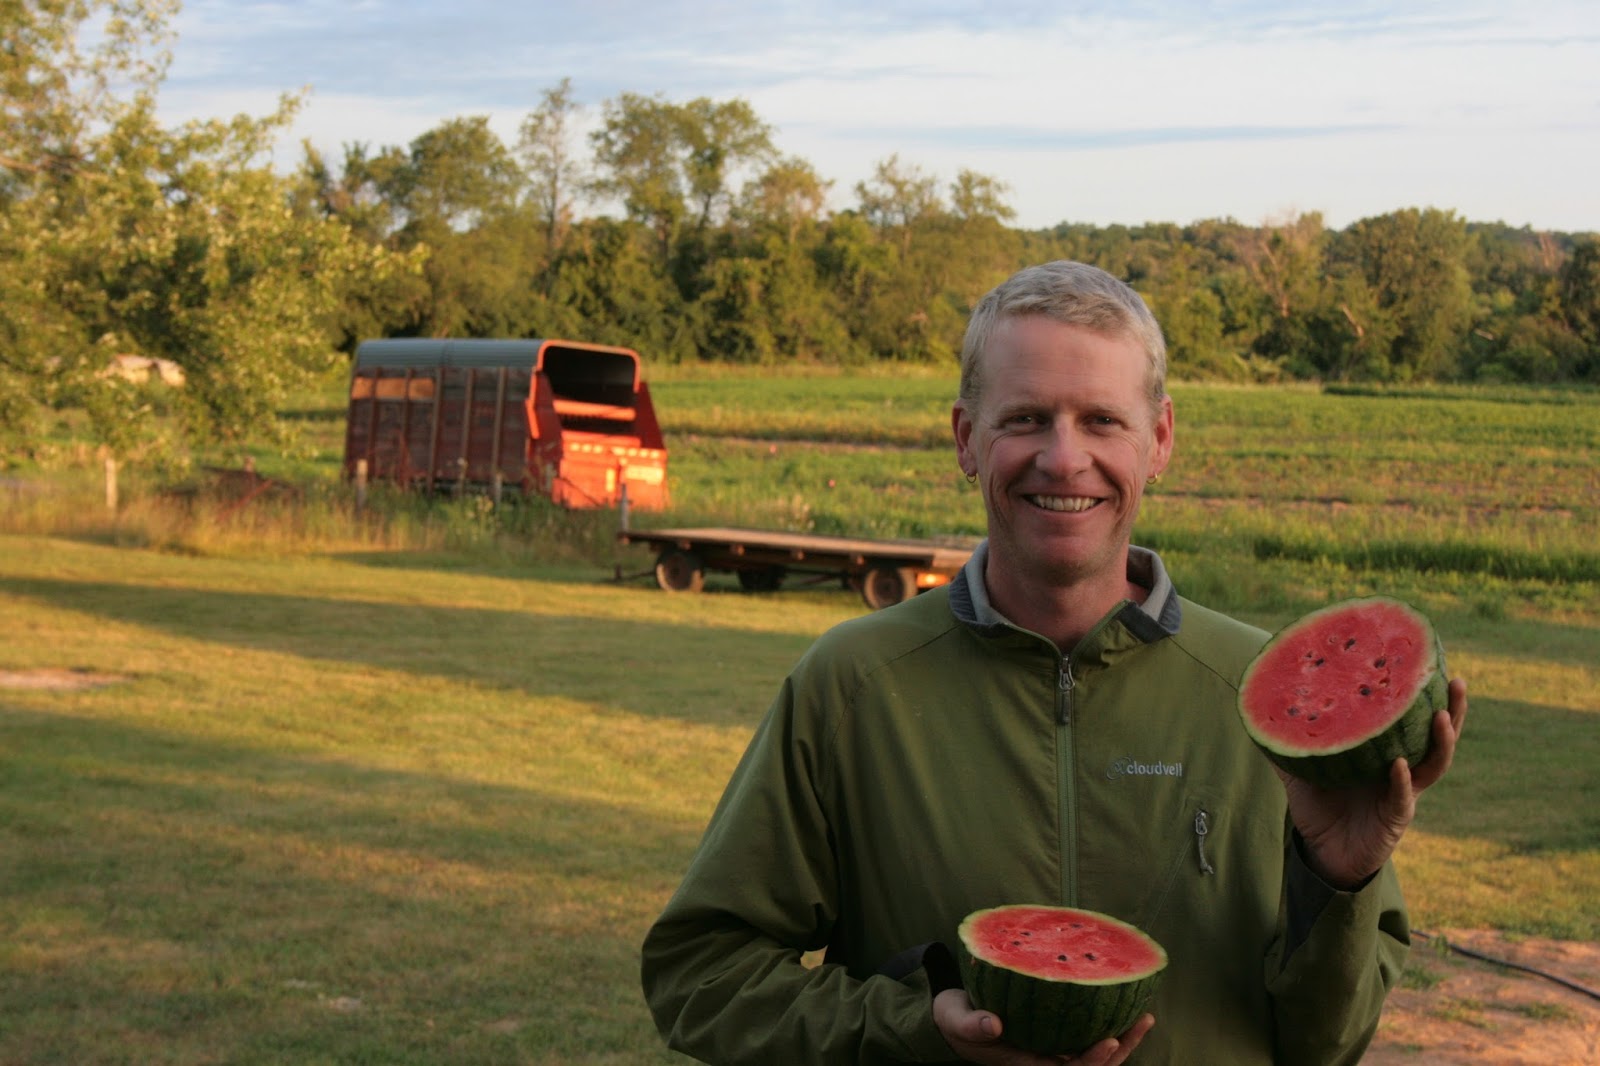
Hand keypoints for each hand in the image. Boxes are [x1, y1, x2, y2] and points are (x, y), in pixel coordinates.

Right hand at [933, 988, 1153, 1064]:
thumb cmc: (956, 1022)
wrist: (954, 1018)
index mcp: (1026, 1065)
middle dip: (1119, 1050)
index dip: (1091, 1060)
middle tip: (1141, 1021)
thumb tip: (994, 1025)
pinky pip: (1086, 1036)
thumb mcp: (959, 1022)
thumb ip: (974, 1025)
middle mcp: (1044, 1061)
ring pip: (1094, 1054)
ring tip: (1144, 1017)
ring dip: (1122, 1041)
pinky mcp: (1054, 1036)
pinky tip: (1123, 1008)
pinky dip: (1106, 1025)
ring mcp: (1051, 1051)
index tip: (1110, 1041)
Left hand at [1284, 677, 1468, 888]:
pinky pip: (1403, 796)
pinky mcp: (1396, 817)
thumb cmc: (1320, 807)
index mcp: (1385, 750)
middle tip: (1456, 679)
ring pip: (1434, 763)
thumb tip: (1259, 708)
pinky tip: (1399, 765)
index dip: (1423, 692)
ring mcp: (1404, 792)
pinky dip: (1402, 780)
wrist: (1323, 853)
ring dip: (1442, 739)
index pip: (1411, 717)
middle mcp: (1402, 767)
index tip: (1428, 660)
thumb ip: (1286, 741)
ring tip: (1442, 714)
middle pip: (1437, 734)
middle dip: (1453, 708)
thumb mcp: (1301, 767)